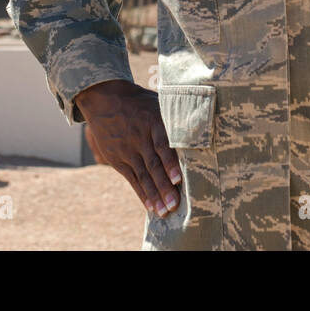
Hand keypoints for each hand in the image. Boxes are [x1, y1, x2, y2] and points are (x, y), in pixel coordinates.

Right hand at [74, 79, 182, 216]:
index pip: (162, 144)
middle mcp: (139, 137)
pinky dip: (142, 194)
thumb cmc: (140, 102)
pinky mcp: (117, 159)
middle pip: (153, 165)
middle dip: (164, 187)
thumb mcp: (157, 102)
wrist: (104, 98)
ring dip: (154, 195)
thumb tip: (205, 123)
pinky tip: (151, 207)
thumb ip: (175, 116)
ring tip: (164, 212)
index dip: (170, 163)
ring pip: (143, 175)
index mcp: (152, 121)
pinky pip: (132, 179)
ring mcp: (126, 149)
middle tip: (175, 205)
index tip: (178, 179)